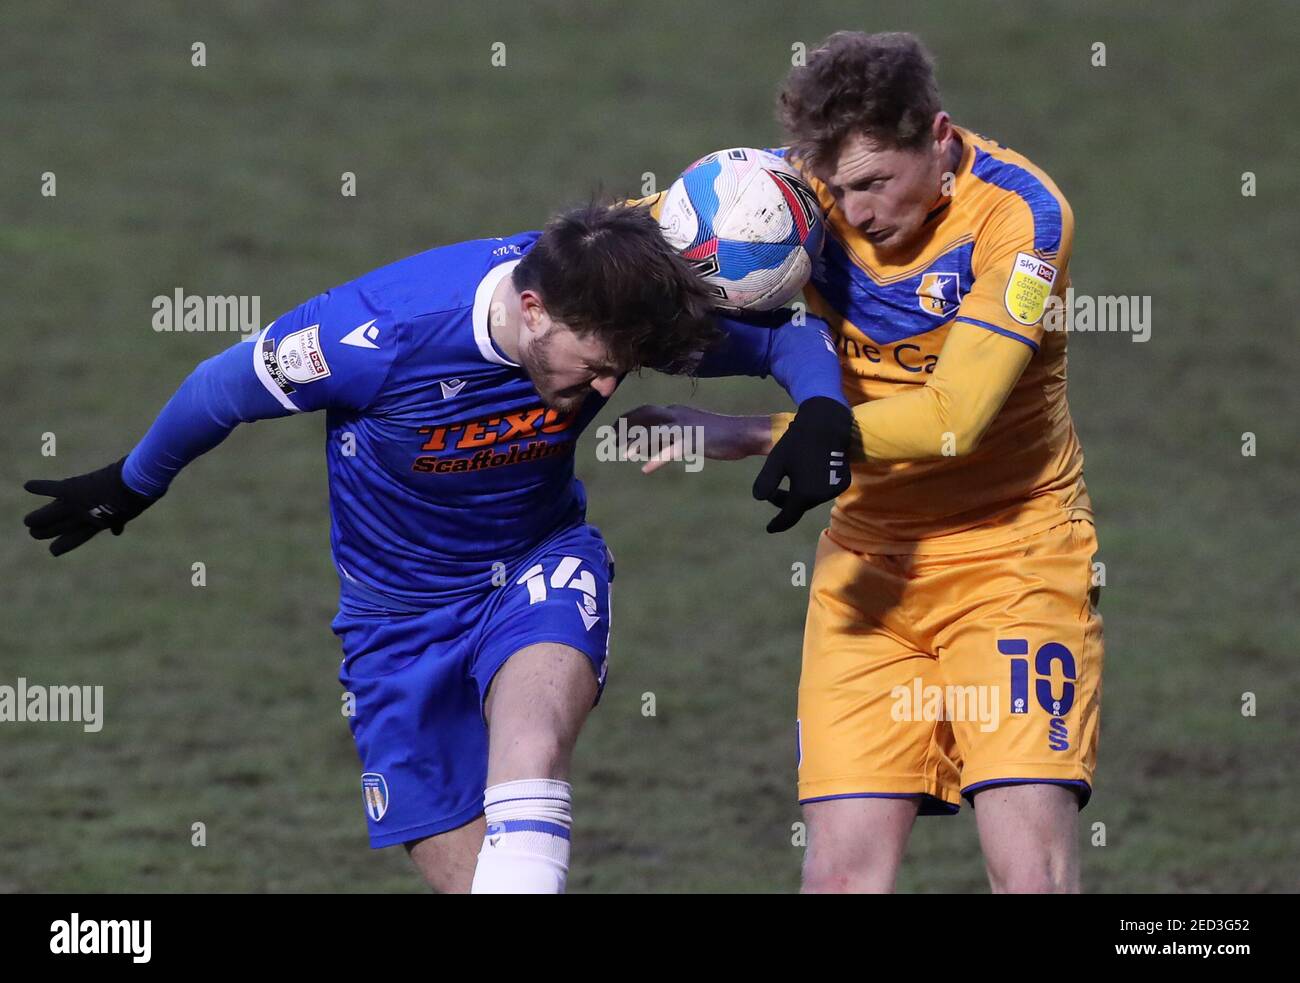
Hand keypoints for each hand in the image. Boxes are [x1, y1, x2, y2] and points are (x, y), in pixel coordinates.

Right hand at [23, 457, 157, 555]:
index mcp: (97, 524)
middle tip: (34, 533)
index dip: (63, 545)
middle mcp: (83, 517)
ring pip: (49, 515)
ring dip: (37, 518)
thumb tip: (117, 533)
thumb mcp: (126, 514)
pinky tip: (27, 486)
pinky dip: (39, 487)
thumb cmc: (135, 498)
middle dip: (45, 532)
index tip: (54, 551)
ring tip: (27, 522)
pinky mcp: (71, 489)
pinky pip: (51, 489)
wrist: (134, 484)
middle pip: (58, 528)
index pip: (75, 539)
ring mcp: (76, 504)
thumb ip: (118, 523)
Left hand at [618, 404, 770, 472]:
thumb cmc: (718, 435)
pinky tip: (646, 469)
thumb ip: (666, 438)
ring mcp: (685, 428)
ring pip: (655, 432)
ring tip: (623, 454)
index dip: (627, 418)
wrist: (743, 433)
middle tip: (610, 438)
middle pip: (645, 416)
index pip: (646, 411)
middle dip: (626, 426)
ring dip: (637, 443)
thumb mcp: (688, 432)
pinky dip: (657, 459)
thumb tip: (644, 448)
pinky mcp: (694, 441)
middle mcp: (677, 415)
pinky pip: (671, 450)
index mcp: (676, 411)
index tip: (613, 428)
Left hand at [752, 396, 852, 532]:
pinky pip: (824, 491)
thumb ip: (766, 483)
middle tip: (773, 492)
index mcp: (804, 493)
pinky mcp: (843, 481)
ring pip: (812, 499)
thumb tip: (759, 499)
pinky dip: (812, 489)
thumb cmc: (798, 441)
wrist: (826, 423)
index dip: (778, 524)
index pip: (788, 517)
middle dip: (786, 502)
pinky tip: (805, 476)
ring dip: (799, 495)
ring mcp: (835, 489)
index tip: (769, 528)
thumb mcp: (775, 461)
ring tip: (789, 481)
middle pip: (800, 506)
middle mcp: (822, 496)